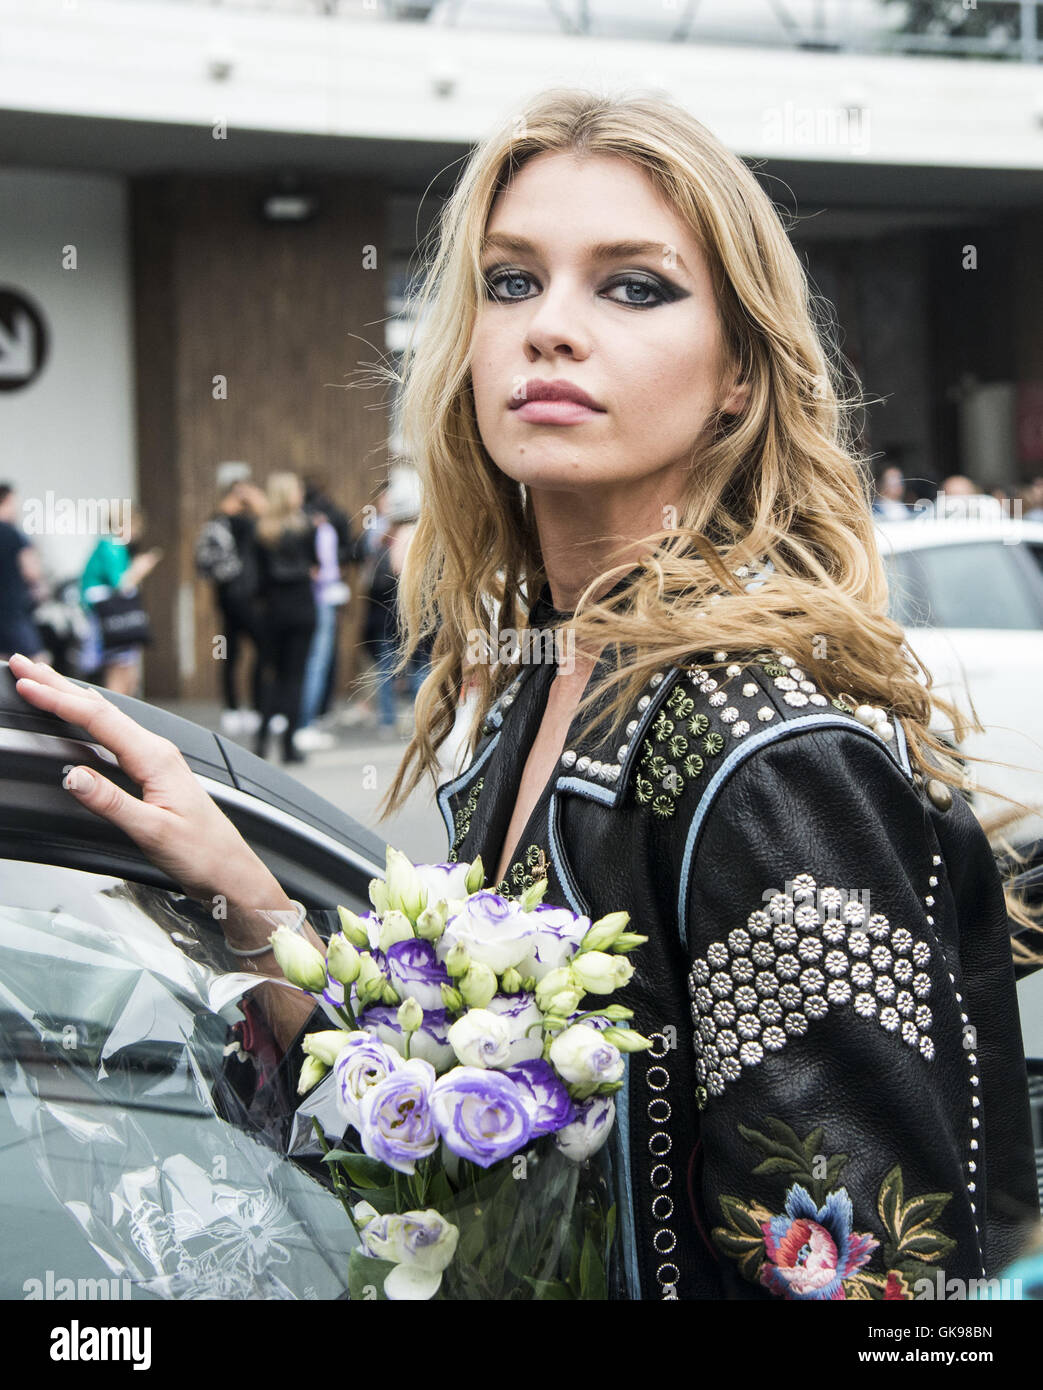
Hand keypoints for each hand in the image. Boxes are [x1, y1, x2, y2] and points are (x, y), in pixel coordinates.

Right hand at [7, 653, 287, 911]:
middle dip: (58, 685)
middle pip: (100, 708)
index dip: (58, 700)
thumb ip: (111, 802)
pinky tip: (80, 714)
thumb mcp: (153, 832)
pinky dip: (87, 717)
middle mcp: (157, 751)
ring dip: (70, 697)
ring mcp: (156, 758)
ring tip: (41, 680)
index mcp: (156, 758)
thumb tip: (72, 775)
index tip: (26, 685)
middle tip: (21, 664)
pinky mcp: (153, 770)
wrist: (229, 869)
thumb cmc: (201, 852)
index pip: (99, 719)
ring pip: (106, 717)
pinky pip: (113, 733)